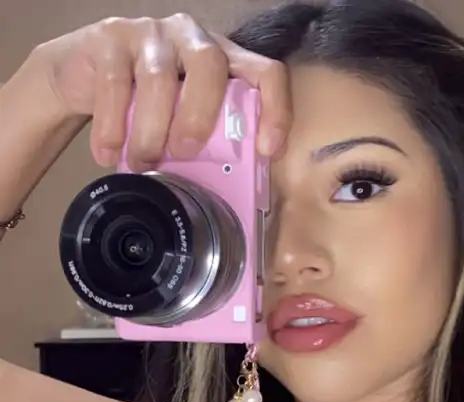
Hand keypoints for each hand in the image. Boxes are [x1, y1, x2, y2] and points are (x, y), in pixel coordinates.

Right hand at [29, 14, 290, 170]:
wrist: (82, 75)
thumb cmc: (146, 107)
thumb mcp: (182, 120)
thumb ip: (207, 143)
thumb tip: (231, 199)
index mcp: (223, 61)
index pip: (264, 72)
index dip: (274, 109)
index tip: (266, 151)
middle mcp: (192, 37)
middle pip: (210, 64)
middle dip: (200, 115)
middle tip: (183, 153)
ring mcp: (151, 33)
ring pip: (158, 78)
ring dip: (151, 131)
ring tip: (142, 164)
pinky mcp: (110, 38)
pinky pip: (114, 84)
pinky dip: (111, 127)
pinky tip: (108, 154)